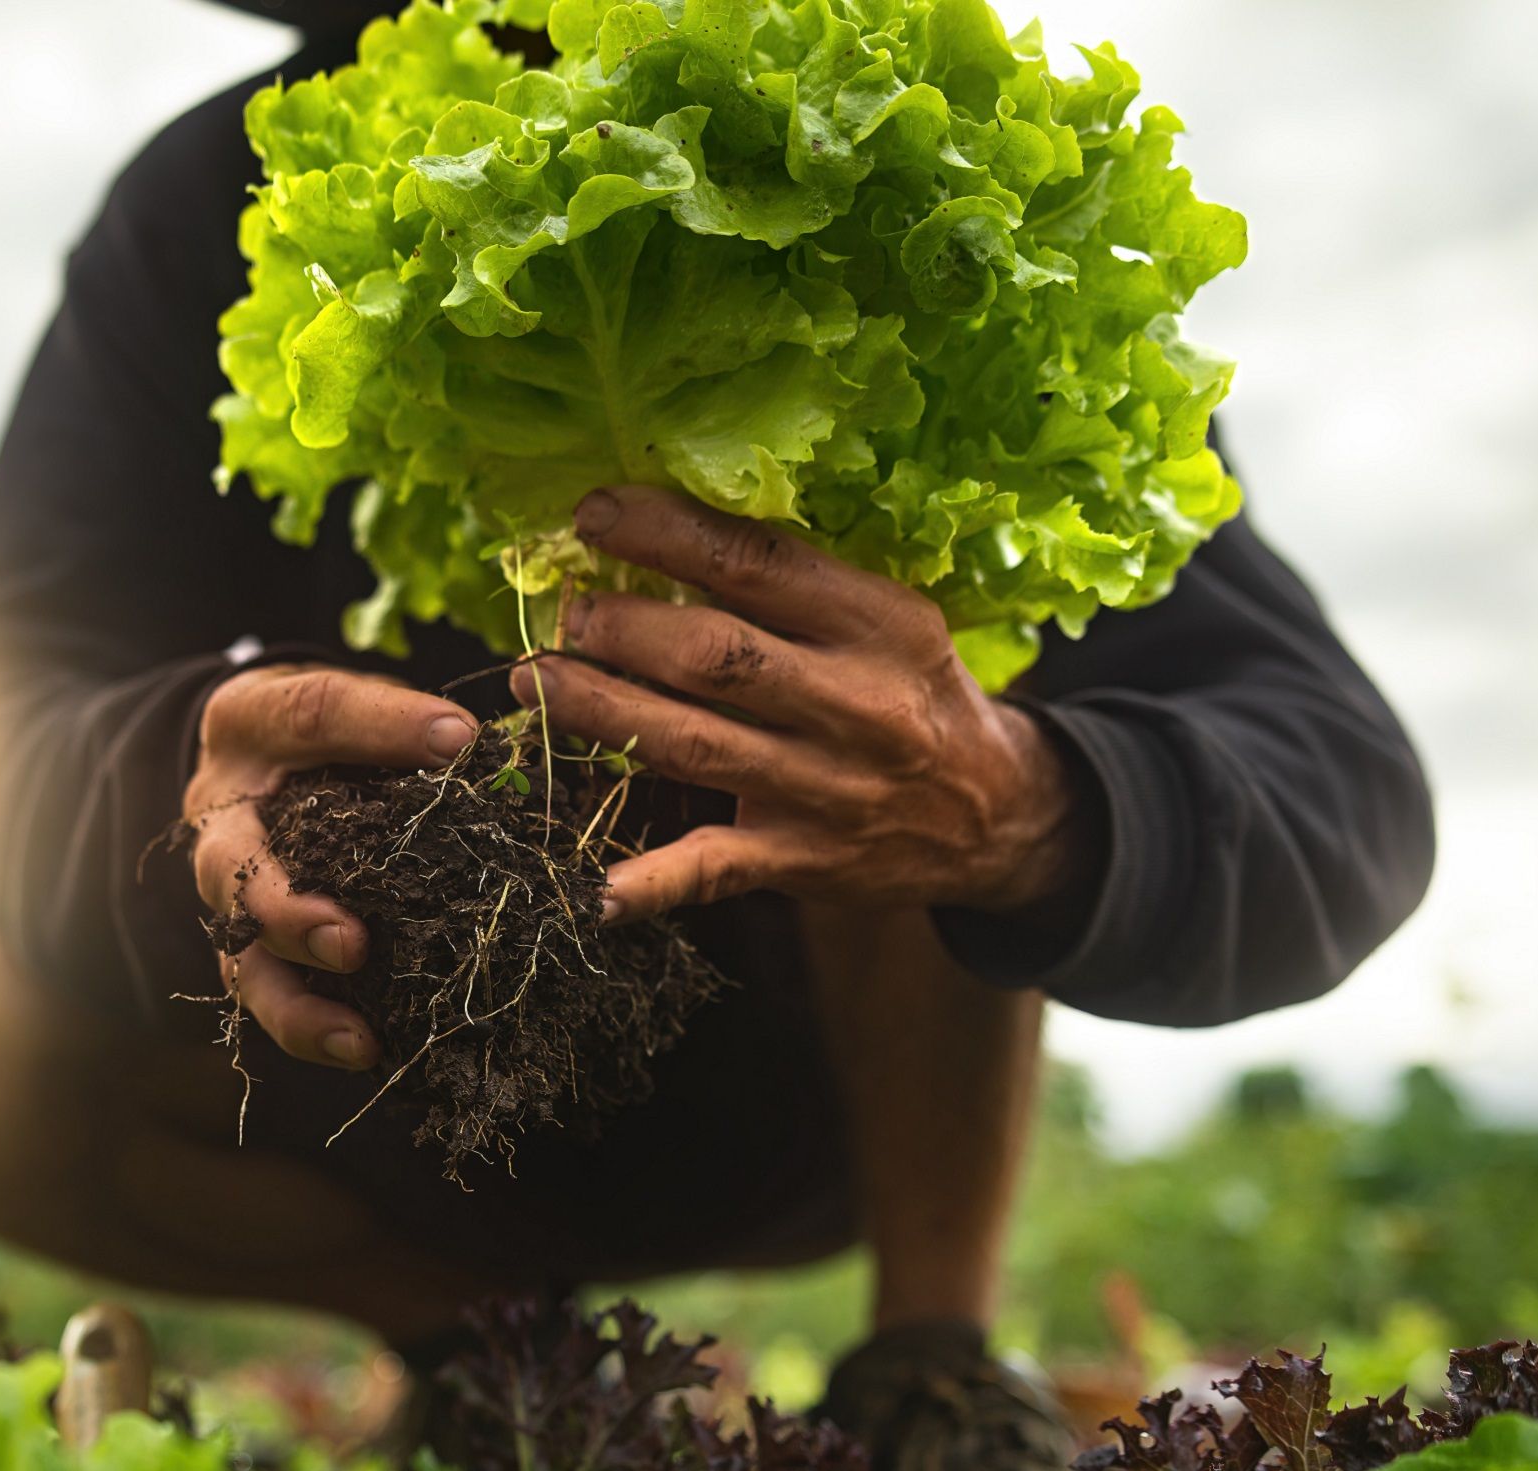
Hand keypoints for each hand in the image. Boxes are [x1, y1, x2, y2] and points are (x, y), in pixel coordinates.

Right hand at [184, 665, 475, 1068]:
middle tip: (350, 943)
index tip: (457, 740)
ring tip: (355, 1039)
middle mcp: (221, 817)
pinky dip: (311, 1029)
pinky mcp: (249, 946)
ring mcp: (228, 893)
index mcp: (248, 725)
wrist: (261, 757)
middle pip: (234, 871)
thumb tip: (465, 744)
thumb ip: (395, 717)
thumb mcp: (352, 697)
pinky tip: (366, 1049)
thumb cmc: (321, 730)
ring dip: (295, 1005)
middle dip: (288, 915)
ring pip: (241, 960)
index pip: (310, 716)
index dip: (382, 727)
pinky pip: (268, 997)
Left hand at [511, 487, 1092, 925]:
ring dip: (602, 714)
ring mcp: (826, 790)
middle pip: (715, 657)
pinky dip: (649, 882)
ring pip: (694, 747)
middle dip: (622, 630)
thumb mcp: (890, 620)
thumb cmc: (916, 695)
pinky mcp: (803, 861)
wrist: (1000, 816)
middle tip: (563, 614)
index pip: (758, 563)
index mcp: (879, 623)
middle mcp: (856, 704)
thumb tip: (667, 531)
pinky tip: (589, 888)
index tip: (593, 515)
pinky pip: (714, 869)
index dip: (666, 535)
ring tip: (538, 685)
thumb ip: (798, 587)